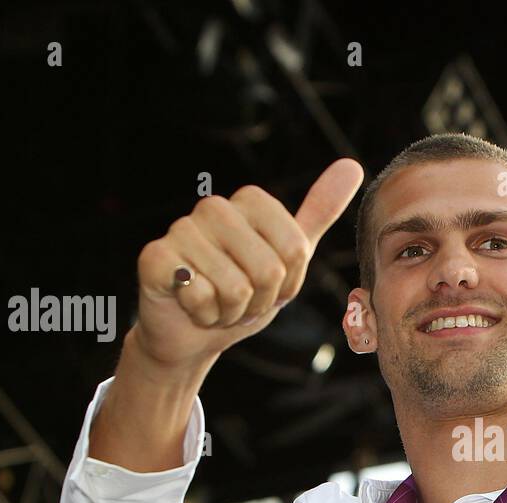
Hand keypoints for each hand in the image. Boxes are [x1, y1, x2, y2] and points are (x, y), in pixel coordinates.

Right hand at [133, 158, 364, 369]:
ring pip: (236, 288)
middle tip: (241, 298)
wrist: (194, 333)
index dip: (289, 282)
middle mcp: (213, 207)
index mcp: (249, 201)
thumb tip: (352, 165)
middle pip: (270, 269)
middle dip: (261, 300)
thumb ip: (318, 213)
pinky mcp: (154, 258)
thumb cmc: (244, 294)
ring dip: (231, 311)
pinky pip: (201, 295)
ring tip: (217, 302)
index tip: (270, 284)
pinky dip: (204, 314)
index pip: (297, 249)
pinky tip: (192, 306)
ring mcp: (181, 230)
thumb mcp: (289, 257)